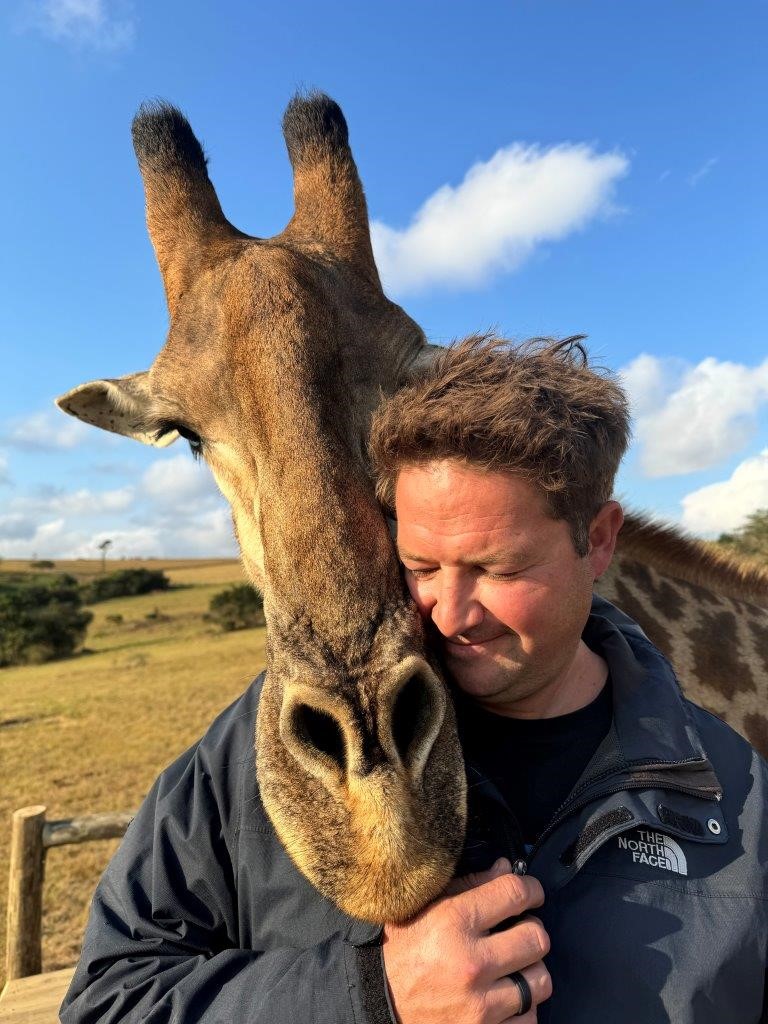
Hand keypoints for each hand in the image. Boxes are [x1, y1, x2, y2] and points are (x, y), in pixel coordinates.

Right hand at [382, 858, 550, 1023]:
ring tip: (513, 967)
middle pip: (537, 938)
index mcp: (453, 921)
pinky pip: (530, 1018)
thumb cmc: (398, 952)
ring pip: (540, 981)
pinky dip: (522, 1009)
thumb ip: (468, 886)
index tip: (532, 893)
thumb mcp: (424, 909)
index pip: (515, 893)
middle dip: (531, 930)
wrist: (375, 1003)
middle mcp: (471, 962)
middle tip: (520, 931)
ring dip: (530, 971)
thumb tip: (506, 869)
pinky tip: (505, 996)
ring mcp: (480, 1004)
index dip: (532, 889)